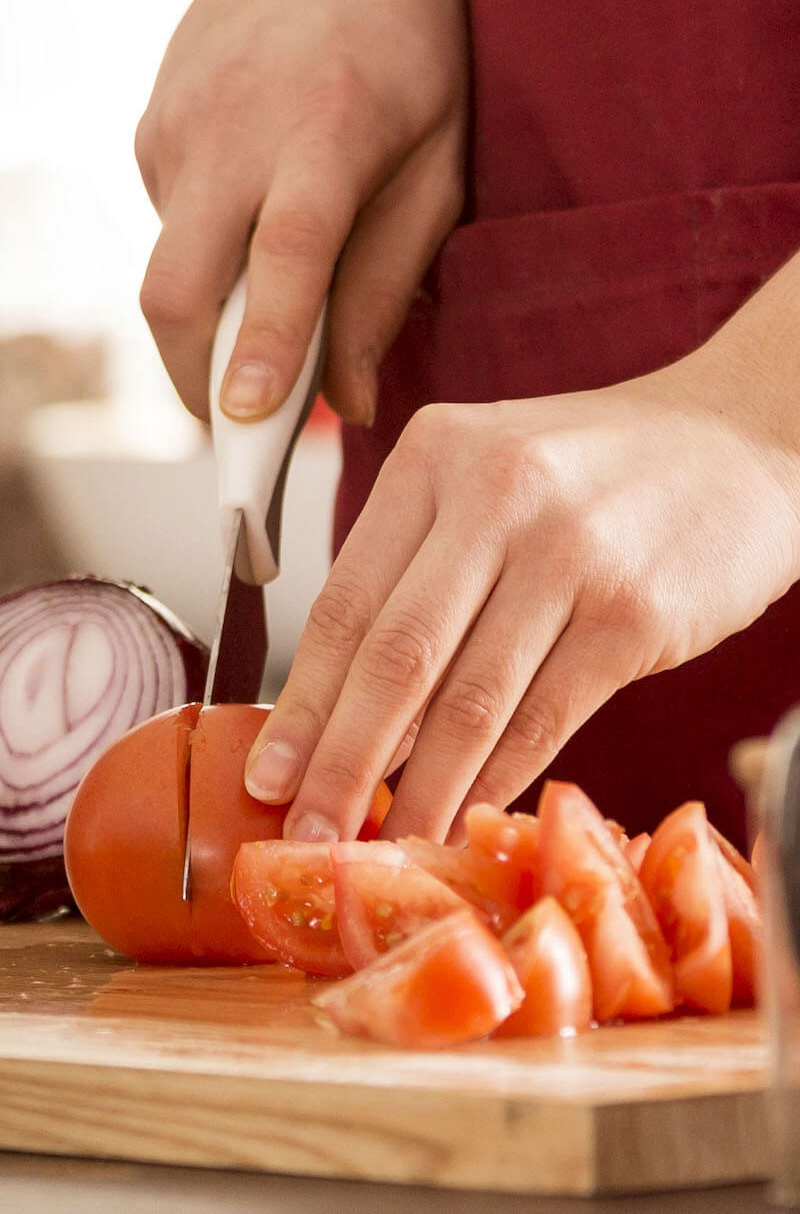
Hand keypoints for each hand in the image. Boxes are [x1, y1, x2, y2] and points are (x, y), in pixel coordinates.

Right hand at [135, 0, 466, 424]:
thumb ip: (389, 285)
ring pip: (167, 272)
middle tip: (238, 429)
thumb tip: (351, 401)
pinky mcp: (148, 135)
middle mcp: (233, 130)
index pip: (286, 249)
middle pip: (178, 287)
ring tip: (264, 315)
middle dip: (196, 382)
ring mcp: (176, 130)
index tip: (249, 415)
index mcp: (326, 130)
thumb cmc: (403, 54)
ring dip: (209, 326)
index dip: (266, 338)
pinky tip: (250, 233)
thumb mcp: (436, 166)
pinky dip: (206, 268)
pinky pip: (169, 235)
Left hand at [243, 332, 799, 844]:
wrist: (742, 440)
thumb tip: (349, 708)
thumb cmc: (600, 470)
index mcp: (437, 455)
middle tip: (306, 833)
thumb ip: (420, 568)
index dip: (301, 701)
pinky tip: (467, 814)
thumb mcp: (492, 474)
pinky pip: (545, 718)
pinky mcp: (634, 613)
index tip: (267, 773)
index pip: (347, 599)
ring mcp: (572, 553)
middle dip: (340, 762)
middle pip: (395, 657)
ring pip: (470, 702)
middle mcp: (497, 494)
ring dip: (419, 789)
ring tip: (384, 845)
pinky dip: (499, 778)